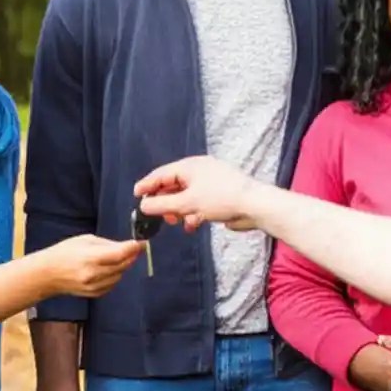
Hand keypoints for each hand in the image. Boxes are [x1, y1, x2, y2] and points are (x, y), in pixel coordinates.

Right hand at [43, 235, 142, 297]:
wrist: (48, 274)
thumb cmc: (64, 252)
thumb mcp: (84, 240)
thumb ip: (106, 244)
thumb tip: (126, 246)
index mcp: (90, 258)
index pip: (119, 254)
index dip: (133, 248)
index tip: (141, 243)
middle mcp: (94, 274)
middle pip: (122, 265)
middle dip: (131, 256)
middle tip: (135, 248)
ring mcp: (94, 286)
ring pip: (120, 275)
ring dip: (122, 265)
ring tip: (116, 257)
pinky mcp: (95, 294)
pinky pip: (113, 283)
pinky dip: (115, 275)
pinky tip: (107, 268)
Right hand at [134, 156, 264, 231]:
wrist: (255, 205)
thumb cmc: (221, 199)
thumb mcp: (186, 204)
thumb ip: (162, 205)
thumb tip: (143, 206)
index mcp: (190, 166)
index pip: (161, 174)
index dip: (147, 185)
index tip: (136, 196)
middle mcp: (198, 171)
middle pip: (173, 186)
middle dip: (165, 203)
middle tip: (160, 216)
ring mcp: (210, 183)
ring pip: (185, 197)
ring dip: (179, 211)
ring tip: (178, 222)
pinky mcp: (219, 195)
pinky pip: (198, 203)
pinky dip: (193, 213)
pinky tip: (194, 225)